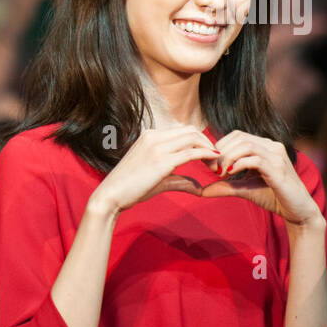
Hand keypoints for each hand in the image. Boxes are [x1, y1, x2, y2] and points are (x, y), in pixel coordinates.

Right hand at [89, 124, 221, 214]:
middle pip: (190, 130)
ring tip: (216, 164)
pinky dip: (206, 155)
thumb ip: (179, 179)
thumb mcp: (156, 179)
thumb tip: (199, 188)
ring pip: (193, 138)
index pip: (182, 130)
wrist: (110, 196)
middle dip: (207, 142)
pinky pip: (191, 152)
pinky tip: (214, 161)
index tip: (208, 156)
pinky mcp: (162, 161)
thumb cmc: (129, 189)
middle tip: (216, 160)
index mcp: (149, 136)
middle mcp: (153, 137)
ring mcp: (157, 147)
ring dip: (209, 149)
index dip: (199, 141)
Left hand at [201, 131, 321, 226]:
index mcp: (265, 146)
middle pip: (239, 136)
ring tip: (220, 173)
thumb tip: (200, 190)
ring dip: (227, 157)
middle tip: (212, 169)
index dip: (220, 146)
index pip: (237, 134)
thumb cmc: (271, 196)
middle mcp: (272, 146)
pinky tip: (230, 175)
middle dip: (221, 152)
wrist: (296, 210)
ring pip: (246, 144)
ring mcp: (277, 156)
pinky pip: (254, 160)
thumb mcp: (243, 189)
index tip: (210, 164)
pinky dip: (238, 165)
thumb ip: (224, 186)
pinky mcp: (279, 169)